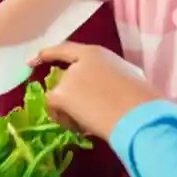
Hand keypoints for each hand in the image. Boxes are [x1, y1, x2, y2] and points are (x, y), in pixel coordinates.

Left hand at [31, 43, 158, 138]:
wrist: (138, 113)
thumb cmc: (142, 99)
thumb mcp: (128, 77)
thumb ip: (109, 77)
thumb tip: (104, 91)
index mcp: (96, 53)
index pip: (66, 50)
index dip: (49, 54)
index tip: (35, 59)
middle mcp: (77, 63)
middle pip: (63, 80)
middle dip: (70, 97)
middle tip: (86, 114)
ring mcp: (68, 79)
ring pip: (59, 96)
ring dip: (70, 111)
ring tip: (90, 122)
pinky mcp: (61, 96)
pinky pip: (53, 109)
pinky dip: (64, 120)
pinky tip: (81, 127)